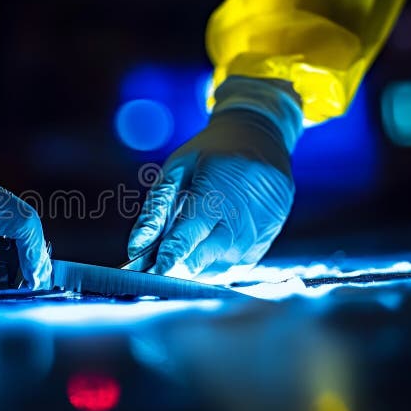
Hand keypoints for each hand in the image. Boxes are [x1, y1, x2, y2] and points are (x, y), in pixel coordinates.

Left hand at [128, 76, 302, 277]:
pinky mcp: (273, 231)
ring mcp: (265, 219)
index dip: (173, 252)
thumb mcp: (175, 171)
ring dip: (201, 271)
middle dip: (184, 267)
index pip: (193, 227)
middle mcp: (247, 203)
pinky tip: (204, 263)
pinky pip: (245, 263)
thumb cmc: (207, 153)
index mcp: (219, 180)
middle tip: (160, 274)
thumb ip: (155, 212)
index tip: (155, 271)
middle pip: (212, 250)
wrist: (258, 136)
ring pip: (229, 263)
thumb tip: (136, 248)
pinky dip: (220, 269)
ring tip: (180, 268)